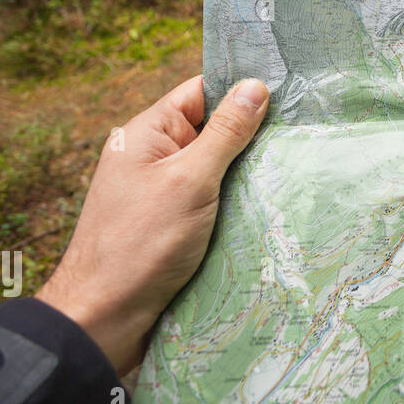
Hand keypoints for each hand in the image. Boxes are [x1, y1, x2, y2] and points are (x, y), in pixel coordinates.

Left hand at [37, 75, 269, 374]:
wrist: (102, 318)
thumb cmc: (142, 244)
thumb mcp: (190, 180)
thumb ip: (225, 133)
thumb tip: (255, 86)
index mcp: (147, 134)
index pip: (201, 92)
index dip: (241, 90)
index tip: (290, 93)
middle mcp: (153, 157)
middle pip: (213, 130)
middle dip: (252, 136)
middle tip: (301, 136)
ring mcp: (162, 192)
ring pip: (217, 169)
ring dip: (247, 174)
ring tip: (293, 170)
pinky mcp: (173, 225)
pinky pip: (213, 201)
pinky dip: (237, 203)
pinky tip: (269, 207)